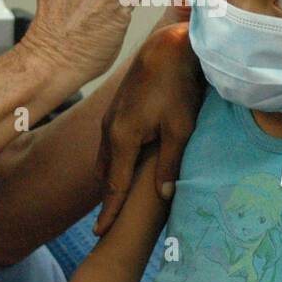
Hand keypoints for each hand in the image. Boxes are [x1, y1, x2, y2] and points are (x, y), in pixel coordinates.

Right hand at [94, 22, 204, 235]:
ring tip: (117, 200)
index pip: (114, 185)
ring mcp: (110, 119)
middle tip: (110, 223)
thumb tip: (164, 195)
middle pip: (105, 174)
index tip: (101, 233)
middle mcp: (109, 131)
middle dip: (108, 198)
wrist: (166, 48)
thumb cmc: (177, 87)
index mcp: (122, 139)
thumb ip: (170, 163)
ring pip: (106, 158)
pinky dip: (115, 161)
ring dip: (111, 178)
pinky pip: (110, 144)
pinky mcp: (116, 110)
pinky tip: (126, 165)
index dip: (109, 211)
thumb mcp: (180, 129)